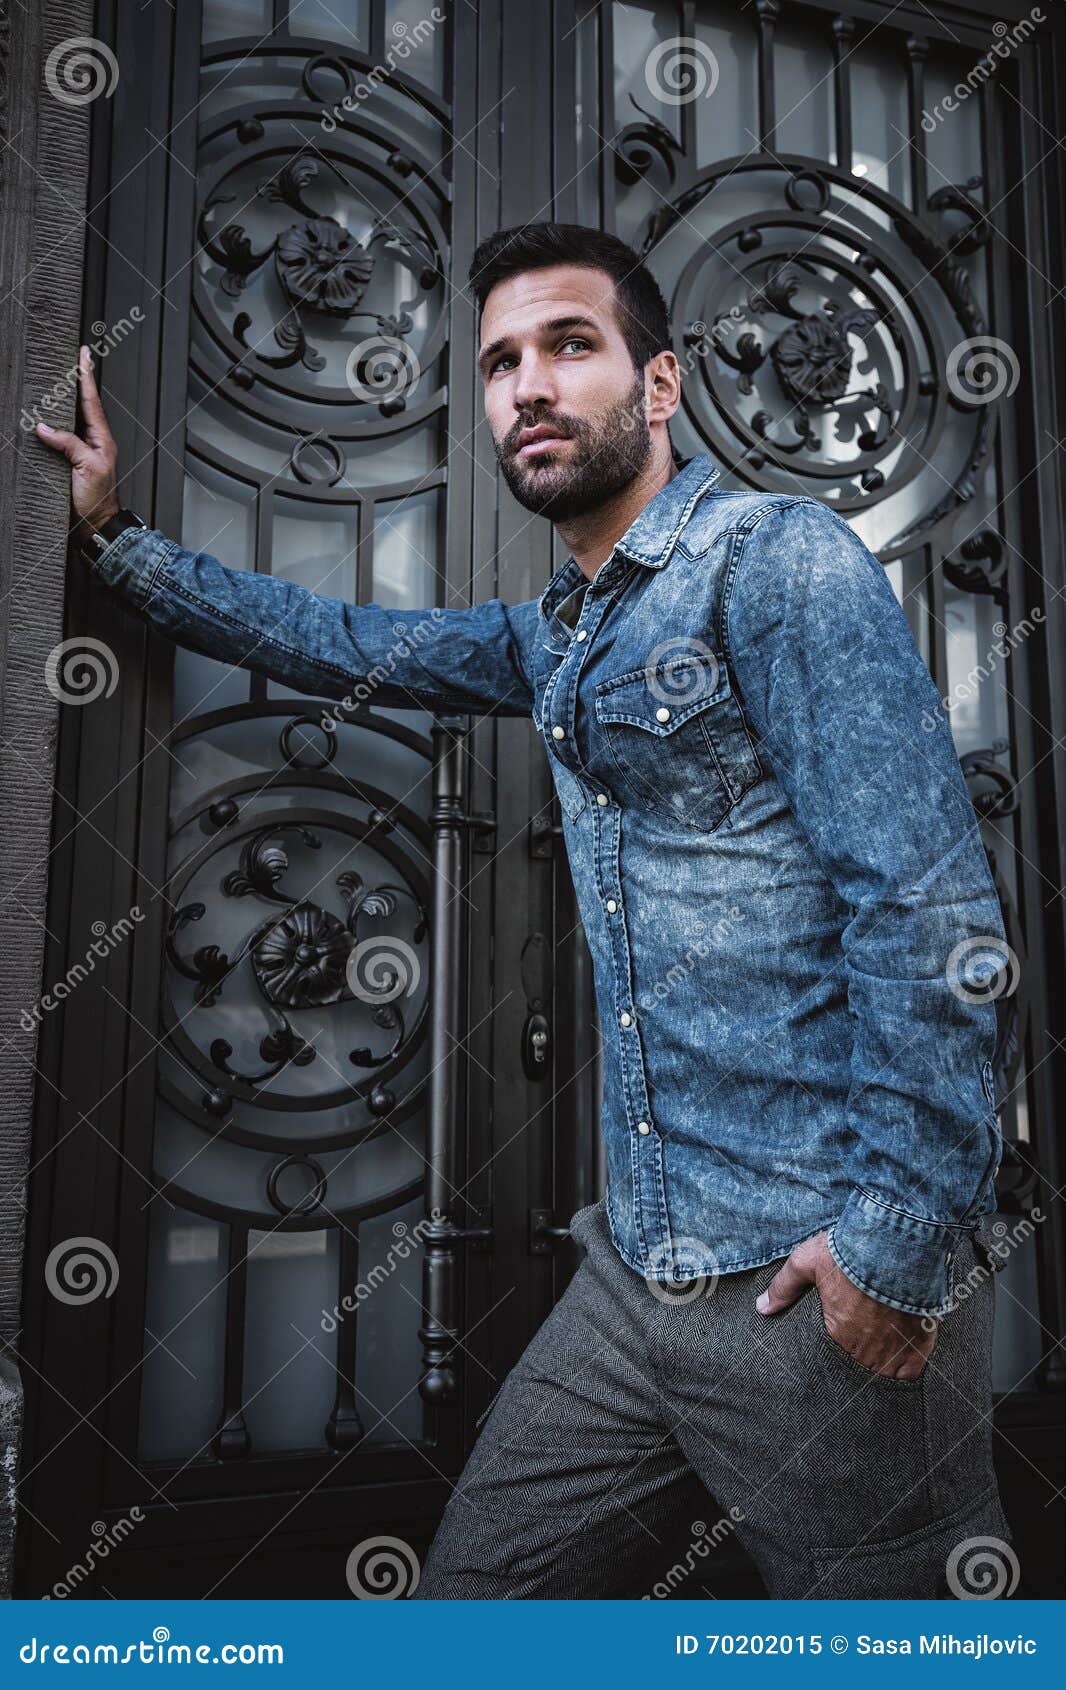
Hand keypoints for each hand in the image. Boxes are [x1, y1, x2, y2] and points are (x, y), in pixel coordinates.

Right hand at [35, 345, 119, 543]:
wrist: (94, 527)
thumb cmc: (96, 502)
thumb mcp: (86, 468)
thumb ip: (68, 444)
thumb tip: (44, 428)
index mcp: (101, 439)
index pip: (91, 400)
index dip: (85, 376)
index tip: (83, 353)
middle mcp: (92, 441)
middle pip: (81, 403)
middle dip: (77, 379)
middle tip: (73, 355)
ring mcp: (81, 450)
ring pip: (70, 417)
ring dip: (64, 398)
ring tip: (59, 376)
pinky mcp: (69, 461)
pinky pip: (59, 435)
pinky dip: (52, 422)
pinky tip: (45, 414)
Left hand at [756, 1230, 935, 1379]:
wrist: (897, 1243)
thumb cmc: (850, 1251)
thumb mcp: (807, 1261)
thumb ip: (784, 1287)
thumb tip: (761, 1308)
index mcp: (838, 1332)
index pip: (833, 1355)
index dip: (838, 1346)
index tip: (841, 1337)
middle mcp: (864, 1347)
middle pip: (859, 1364)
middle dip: (858, 1356)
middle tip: (862, 1342)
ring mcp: (893, 1348)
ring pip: (884, 1370)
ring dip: (880, 1363)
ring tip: (880, 1352)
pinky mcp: (919, 1342)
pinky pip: (912, 1371)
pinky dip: (907, 1367)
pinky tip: (902, 1359)